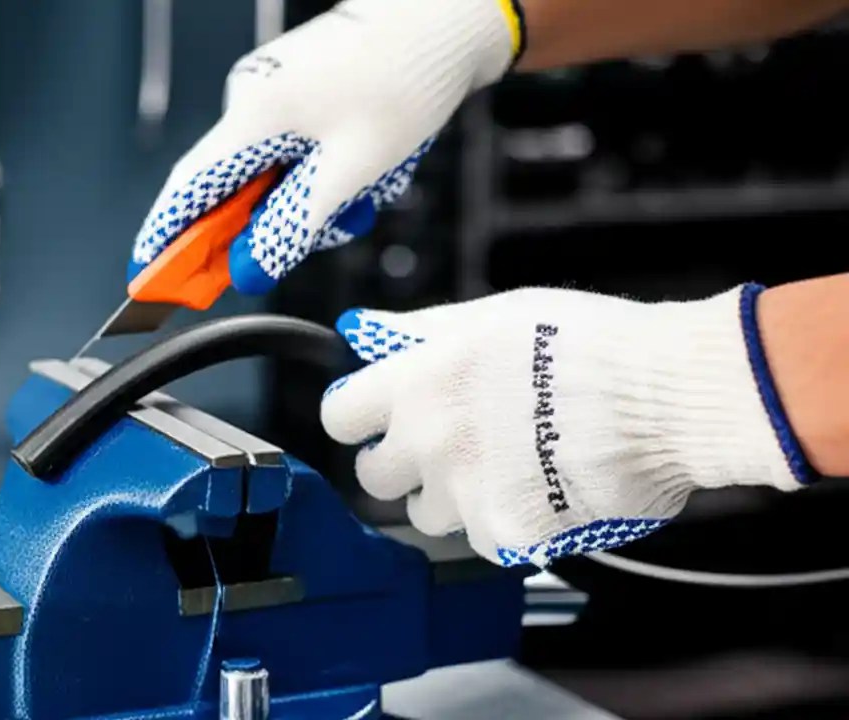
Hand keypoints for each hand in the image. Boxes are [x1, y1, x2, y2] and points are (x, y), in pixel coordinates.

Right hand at [129, 0, 524, 293]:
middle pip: (241, 189)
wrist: (449, 20)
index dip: (167, 238)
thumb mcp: (350, 173)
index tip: (151, 277)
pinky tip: (376, 165)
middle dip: (282, 222)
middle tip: (329, 228)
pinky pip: (302, 152)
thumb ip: (291, 227)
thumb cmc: (404, 80)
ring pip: (280, 175)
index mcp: (253, 113)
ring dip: (321, 199)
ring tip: (373, 186)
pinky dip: (333, 174)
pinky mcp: (304, 91)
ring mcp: (279, 91)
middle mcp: (254, 98)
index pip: (189, 189)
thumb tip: (248, 269)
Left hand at [320, 284, 812, 567]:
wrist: (668, 396)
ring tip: (508, 467)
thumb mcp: (494, 317)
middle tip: (451, 446)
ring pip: (425, 514)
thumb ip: (420, 332)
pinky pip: (481, 540)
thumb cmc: (591, 345)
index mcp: (418, 381)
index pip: (339, 417)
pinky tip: (540, 491)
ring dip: (453, 498)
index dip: (360, 419)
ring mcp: (463, 492)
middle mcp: (428, 440)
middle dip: (403, 464)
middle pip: (374, 476)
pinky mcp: (504, 534)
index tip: (381, 420)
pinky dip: (505, 524)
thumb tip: (362, 331)